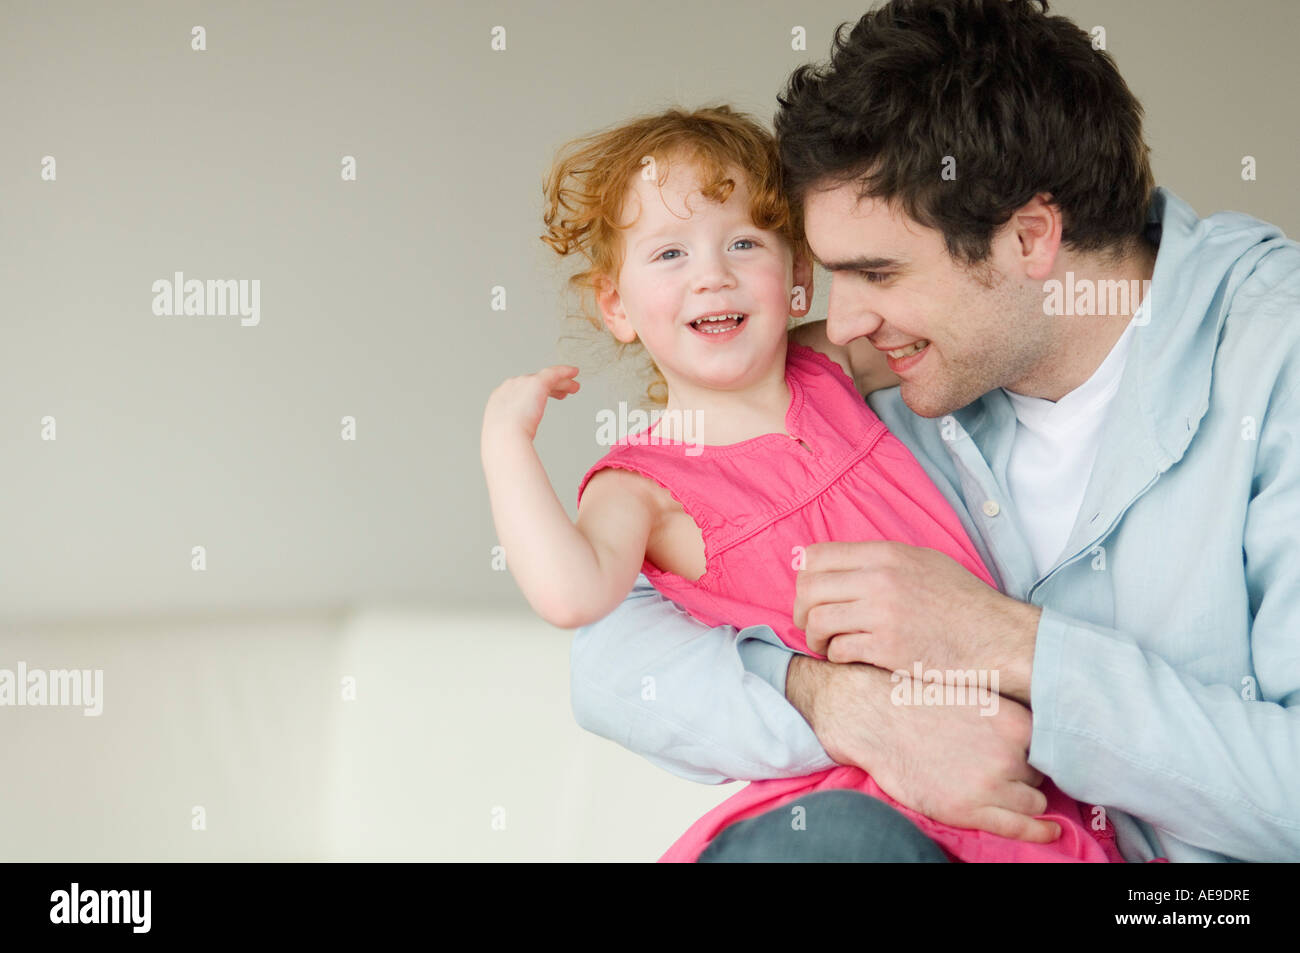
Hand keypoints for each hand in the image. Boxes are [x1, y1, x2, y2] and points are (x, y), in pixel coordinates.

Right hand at [482, 365, 579, 445]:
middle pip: (534, 383)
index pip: (521, 390)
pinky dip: (565, 371)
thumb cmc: (504, 441)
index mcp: (500, 398)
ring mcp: (523, 382)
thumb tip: (522, 436)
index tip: (544, 398)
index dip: (535, 394)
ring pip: (546, 378)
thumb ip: (514, 428)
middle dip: (549, 388)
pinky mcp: (537, 382)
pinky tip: (573, 372)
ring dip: (561, 383)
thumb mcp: (506, 433)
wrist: (505, 437)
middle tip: (561, 394)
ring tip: (573, 387)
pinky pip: (555, 373)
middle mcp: (510, 386)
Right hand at [787, 657, 1061, 842]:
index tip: (1025, 754)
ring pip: (1033, 801)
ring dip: (1022, 797)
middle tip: (999, 768)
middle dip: (1023, 773)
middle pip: (1038, 773)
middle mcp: (1009, 753)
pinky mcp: (968, 811)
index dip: (1032, 750)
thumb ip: (1005, 717)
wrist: (872, 717)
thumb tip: (1033, 740)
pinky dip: (1040, 830)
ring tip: (1001, 789)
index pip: (1045, 744)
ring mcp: (990, 785)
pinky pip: (1021, 828)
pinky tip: (1051, 829)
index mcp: (1013, 720)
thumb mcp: (971, 693)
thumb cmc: (915, 701)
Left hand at [792, 541, 1039, 702]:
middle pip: (808, 589)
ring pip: (818, 621)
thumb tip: (836, 564)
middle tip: (810, 624)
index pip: (816, 556)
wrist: (996, 638)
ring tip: (827, 643)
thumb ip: (879, 560)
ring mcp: (882, 615)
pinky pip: (839, 650)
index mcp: (886, 554)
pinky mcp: (887, 649)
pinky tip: (849, 656)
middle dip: (801, 610)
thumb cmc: (962, 602)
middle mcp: (879, 580)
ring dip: (816, 637)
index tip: (810, 594)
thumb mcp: (923, 562)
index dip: (804, 577)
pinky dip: (837, 656)